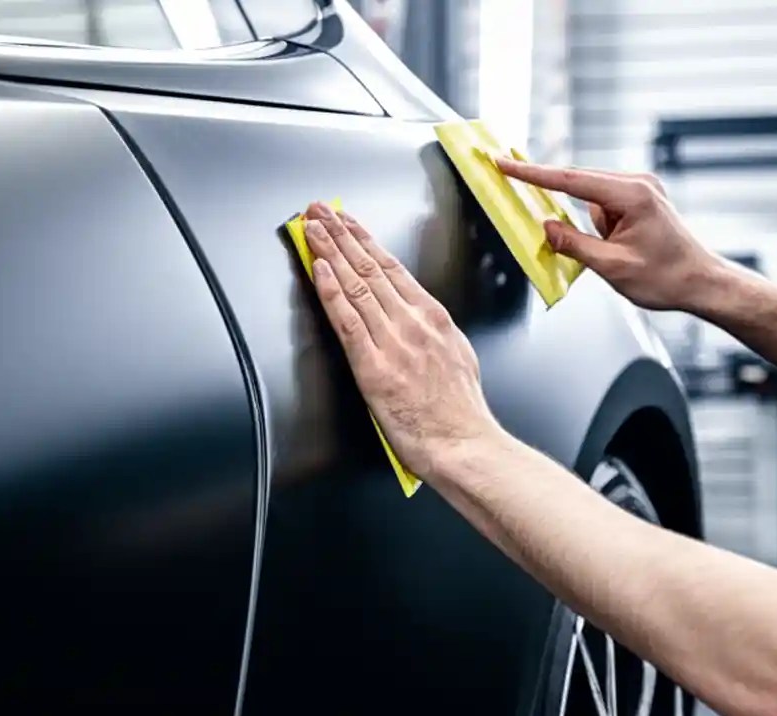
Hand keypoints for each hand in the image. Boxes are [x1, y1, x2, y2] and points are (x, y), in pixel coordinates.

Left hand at [301, 202, 504, 479]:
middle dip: (341, 234)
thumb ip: (435, 334)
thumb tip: (421, 322)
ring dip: (330, 251)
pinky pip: (347, 319)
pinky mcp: (374, 366)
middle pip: (369, 268)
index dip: (365, 241)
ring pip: (356, 285)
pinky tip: (318, 268)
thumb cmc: (461, 413)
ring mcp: (393, 341)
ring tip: (311, 227)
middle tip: (321, 210)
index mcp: (433, 319)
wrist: (465, 444)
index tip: (349, 222)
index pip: (392, 269)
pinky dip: (330, 289)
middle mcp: (413, 322)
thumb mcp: (458, 357)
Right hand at [495, 158, 724, 311]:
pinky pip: (605, 207)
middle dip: (569, 215)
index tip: (505, 163)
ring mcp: (641, 190)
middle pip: (580, 187)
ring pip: (592, 201)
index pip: (571, 180)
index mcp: (632, 195)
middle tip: (578, 236)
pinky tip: (620, 248)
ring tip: (619, 254)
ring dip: (592, 228)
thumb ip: (574, 244)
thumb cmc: (666, 277)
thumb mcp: (613, 267)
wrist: (702, 282)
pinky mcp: (641, 200)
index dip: (533, 174)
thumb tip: (546, 227)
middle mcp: (638, 184)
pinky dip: (600, 227)